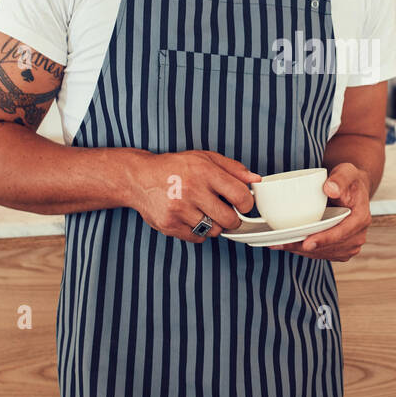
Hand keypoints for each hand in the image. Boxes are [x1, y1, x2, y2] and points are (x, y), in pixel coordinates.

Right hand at [124, 150, 259, 242]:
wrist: (139, 178)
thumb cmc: (174, 167)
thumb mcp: (204, 158)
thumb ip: (232, 168)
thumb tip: (256, 180)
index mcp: (204, 171)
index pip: (240, 196)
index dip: (247, 203)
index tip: (243, 204)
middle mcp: (192, 190)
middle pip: (230, 219)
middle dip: (233, 218)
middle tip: (226, 212)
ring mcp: (179, 210)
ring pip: (214, 230)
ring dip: (215, 224)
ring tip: (204, 212)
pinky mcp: (170, 225)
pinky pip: (198, 238)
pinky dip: (199, 231)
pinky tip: (192, 218)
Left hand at [268, 162, 370, 261]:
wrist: (352, 189)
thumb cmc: (349, 180)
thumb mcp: (346, 172)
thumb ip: (340, 179)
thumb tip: (330, 189)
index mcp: (361, 218)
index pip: (342, 232)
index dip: (324, 239)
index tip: (307, 243)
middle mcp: (358, 234)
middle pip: (330, 247)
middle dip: (306, 248)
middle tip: (284, 243)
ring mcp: (350, 244)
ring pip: (324, 254)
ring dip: (302, 251)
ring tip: (281, 244)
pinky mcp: (341, 248)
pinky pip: (322, 254)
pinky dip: (305, 251)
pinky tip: (290, 244)